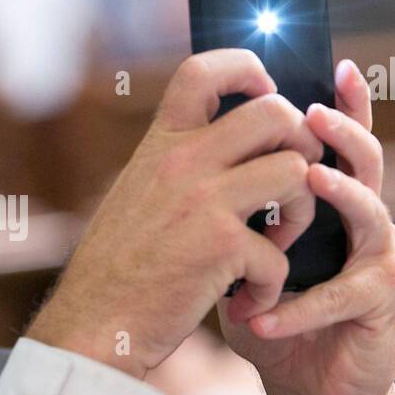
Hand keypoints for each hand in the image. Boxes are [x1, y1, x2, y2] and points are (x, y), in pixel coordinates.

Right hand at [26, 49, 321, 378]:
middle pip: (276, 112)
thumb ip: (177, 166)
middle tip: (289, 185)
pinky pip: (279, 252)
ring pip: (296, 170)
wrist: (91, 324)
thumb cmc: (116, 270)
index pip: (204, 71)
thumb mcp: (137, 195)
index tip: (265, 92)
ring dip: (303, 212)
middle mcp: (182, 162)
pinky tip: (249, 301)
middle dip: (301, 146)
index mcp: (160, 146)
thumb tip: (223, 143)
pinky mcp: (221, 246)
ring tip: (277, 244)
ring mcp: (204, 201)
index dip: (248, 69)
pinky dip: (272, 285)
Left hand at [217, 60, 394, 394]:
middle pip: (366, 161)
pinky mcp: (381, 305)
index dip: (345, 102)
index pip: (339, 140)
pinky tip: (257, 315)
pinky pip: (342, 295)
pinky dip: (296, 307)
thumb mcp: (243, 252)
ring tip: (308, 182)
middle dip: (344, 132)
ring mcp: (379, 258)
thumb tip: (184, 153)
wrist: (307, 382)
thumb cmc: (275, 309)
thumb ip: (230, 208)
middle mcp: (365, 219)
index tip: (334, 63)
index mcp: (332, 199)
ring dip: (339, 196)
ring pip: (371, 214)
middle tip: (312, 113)